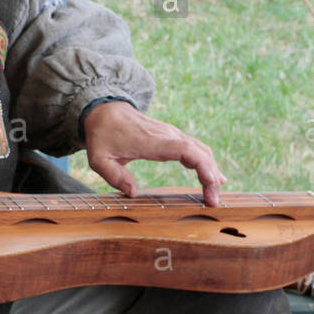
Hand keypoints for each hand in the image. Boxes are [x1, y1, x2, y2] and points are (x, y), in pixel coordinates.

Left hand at [83, 101, 226, 205]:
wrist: (104, 112)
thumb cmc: (102, 136)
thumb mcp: (98, 159)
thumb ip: (114, 176)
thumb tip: (133, 193)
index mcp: (152, 141)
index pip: (186, 149)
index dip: (202, 166)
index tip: (211, 184)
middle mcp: (166, 135)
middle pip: (199, 152)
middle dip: (211, 176)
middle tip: (213, 201)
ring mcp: (171, 134)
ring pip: (200, 150)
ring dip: (211, 170)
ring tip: (214, 194)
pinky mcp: (171, 136)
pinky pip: (194, 149)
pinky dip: (205, 163)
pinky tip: (212, 178)